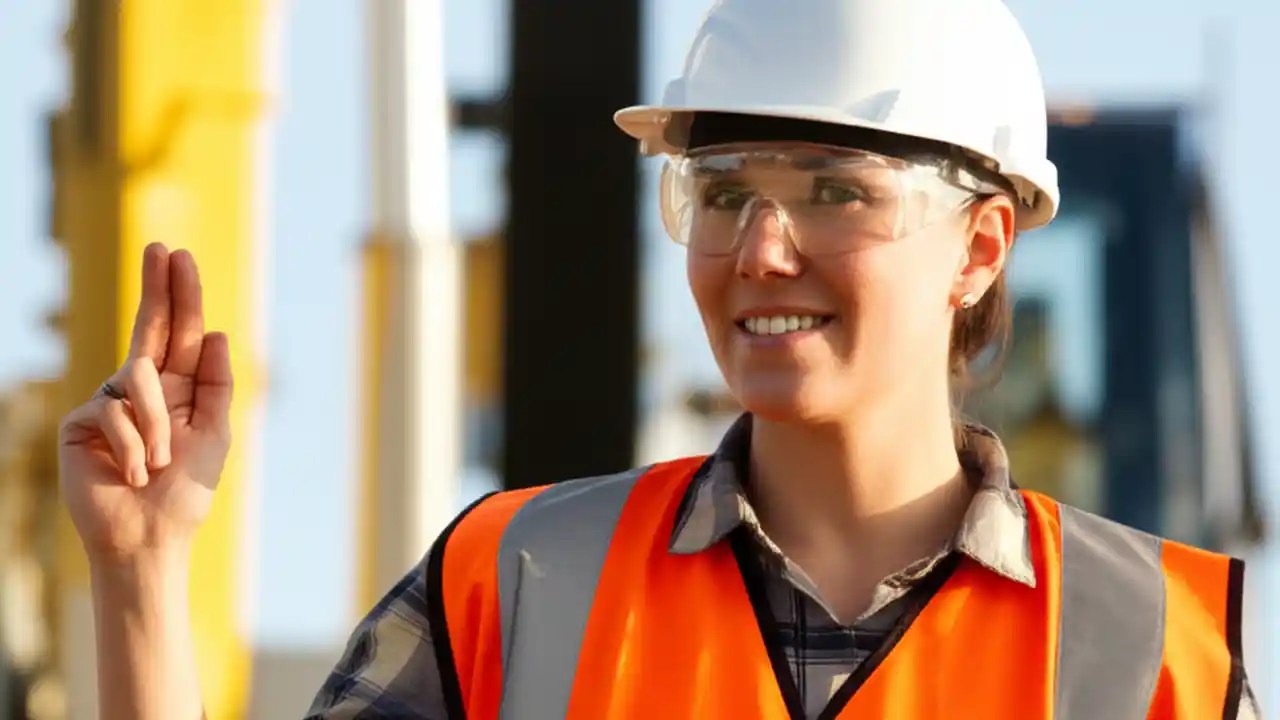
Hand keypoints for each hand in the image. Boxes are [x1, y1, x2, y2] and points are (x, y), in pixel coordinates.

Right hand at [59, 243, 233, 560]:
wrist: (148, 539)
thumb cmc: (184, 494)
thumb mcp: (214, 435)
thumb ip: (216, 385)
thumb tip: (218, 333)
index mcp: (179, 391)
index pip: (180, 334)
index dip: (180, 296)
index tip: (177, 255)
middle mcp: (142, 390)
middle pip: (151, 329)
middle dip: (159, 288)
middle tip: (160, 247)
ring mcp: (110, 404)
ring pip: (140, 378)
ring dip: (160, 424)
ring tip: (162, 463)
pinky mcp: (82, 423)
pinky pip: (115, 411)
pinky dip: (136, 445)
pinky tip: (136, 473)